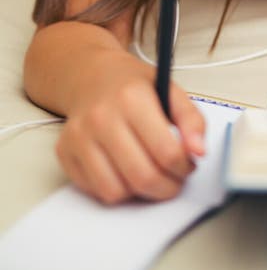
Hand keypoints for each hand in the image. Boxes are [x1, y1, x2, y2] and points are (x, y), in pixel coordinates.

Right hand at [56, 59, 205, 203]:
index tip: (188, 165)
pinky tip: (126, 171)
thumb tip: (199, 151)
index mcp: (131, 98)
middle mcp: (101, 118)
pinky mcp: (65, 153)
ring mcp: (79, 137)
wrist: (92, 76)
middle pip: (143, 176)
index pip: (166, 151)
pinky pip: (96, 191)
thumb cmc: (133, 86)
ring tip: (151, 174)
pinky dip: (117, 190)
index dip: (184, 167)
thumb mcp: (169, 90)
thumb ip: (191, 119)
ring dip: (141, 193)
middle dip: (167, 187)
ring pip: (117, 191)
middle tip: (174, 180)